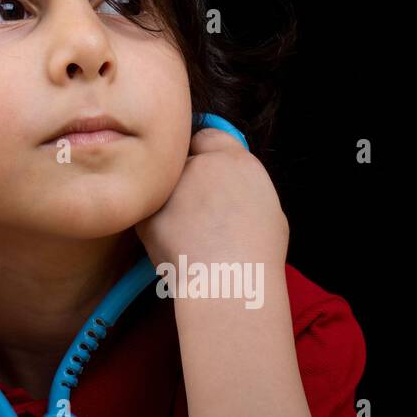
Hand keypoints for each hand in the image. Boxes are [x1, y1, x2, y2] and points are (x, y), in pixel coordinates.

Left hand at [133, 127, 288, 269]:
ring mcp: (172, 183)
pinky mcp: (149, 206)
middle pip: (183, 162)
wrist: (228, 280)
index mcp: (236, 160)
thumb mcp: (267, 209)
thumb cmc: (258, 255)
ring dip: (169, 203)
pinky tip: (172, 246)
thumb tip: (229, 191)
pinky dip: (155, 226)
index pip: (208, 136)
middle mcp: (201, 164)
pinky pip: (148, 212)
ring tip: (186, 235)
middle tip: (194, 211)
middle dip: (184, 180)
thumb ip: (242, 188)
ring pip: (163, 188)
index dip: (204, 153)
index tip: (203, 171)